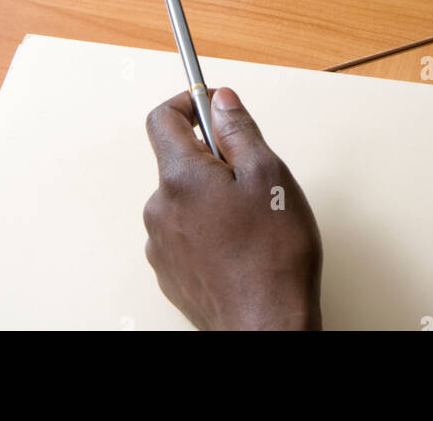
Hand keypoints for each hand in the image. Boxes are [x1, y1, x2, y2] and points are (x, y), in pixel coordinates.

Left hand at [144, 87, 322, 330]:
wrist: (267, 329)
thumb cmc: (272, 258)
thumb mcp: (268, 174)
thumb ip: (239, 130)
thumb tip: (221, 102)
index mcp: (180, 178)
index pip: (161, 119)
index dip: (187, 104)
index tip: (211, 107)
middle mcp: (160, 210)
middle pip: (177, 161)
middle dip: (212, 158)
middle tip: (251, 176)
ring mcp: (161, 245)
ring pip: (183, 199)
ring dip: (210, 196)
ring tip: (250, 219)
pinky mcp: (170, 273)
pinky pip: (183, 232)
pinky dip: (206, 227)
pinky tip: (239, 245)